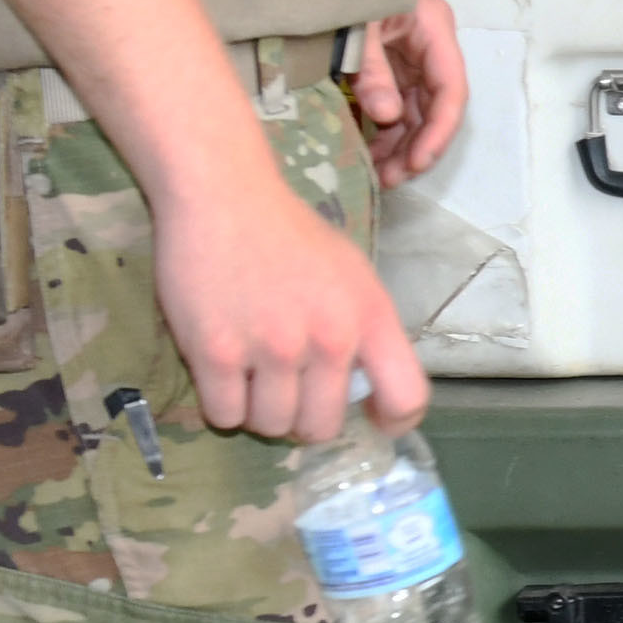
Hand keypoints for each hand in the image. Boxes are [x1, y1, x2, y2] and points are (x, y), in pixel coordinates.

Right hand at [150, 140, 428, 441]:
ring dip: (259, 412)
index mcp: (371, 317)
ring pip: (271, 426)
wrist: (224, 194)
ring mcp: (272, 348)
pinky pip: (224, 416)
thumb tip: (366, 395)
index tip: (369, 417)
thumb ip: (364, 333)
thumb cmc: (289, 234)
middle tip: (287, 391)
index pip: (407, 398)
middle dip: (303, 419)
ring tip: (252, 376)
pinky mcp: (216, 352)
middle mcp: (329, 338)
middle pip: (322, 427)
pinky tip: (223, 373)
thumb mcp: (353, 277)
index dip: (392, 422)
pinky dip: (222, 405)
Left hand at [352, 0, 468, 184]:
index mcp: (433, 29)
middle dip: (414, 147)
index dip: (438, 132)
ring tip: (376, 174)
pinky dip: (379, 131)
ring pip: (412, 113)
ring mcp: (407, 59)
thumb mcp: (356, 26)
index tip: (417, 163)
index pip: (450, 90)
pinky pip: (390, 107)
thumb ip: (371, 70)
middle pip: (432, 108)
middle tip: (390, 178)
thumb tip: (385, 116)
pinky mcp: (385, 68)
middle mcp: (427, 48)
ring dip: (397, 145)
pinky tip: (364, 153)